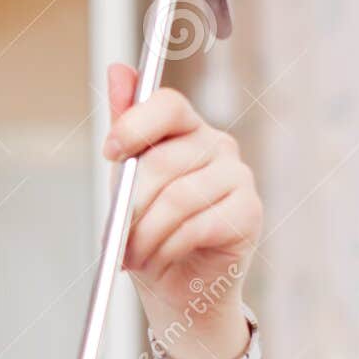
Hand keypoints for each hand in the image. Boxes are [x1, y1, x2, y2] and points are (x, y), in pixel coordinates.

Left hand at [104, 63, 260, 358]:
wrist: (177, 288)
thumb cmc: (150, 231)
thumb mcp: (126, 181)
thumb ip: (125, 128)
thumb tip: (116, 70)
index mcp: (187, 130)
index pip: (167, 104)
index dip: (135, 124)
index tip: (109, 152)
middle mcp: (218, 145)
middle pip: (162, 161)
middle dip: (130, 207)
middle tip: (117, 238)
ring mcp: (239, 177)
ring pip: (177, 198)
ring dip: (145, 236)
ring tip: (135, 256)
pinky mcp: (249, 212)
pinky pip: (197, 225)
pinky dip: (168, 248)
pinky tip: (162, 259)